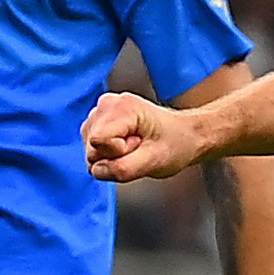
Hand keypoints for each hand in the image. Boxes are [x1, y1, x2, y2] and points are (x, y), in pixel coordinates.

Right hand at [84, 91, 211, 183]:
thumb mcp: (154, 161)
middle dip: (114, 157)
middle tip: (139, 148)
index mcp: (122, 107)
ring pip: (90, 151)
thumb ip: (123, 168)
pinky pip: (92, 150)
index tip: (139, 147)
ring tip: (136, 147)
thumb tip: (97, 170)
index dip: (117, 153)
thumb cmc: (176, 144)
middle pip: (91, 147)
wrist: (183, 136)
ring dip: (112, 156)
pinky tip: (127, 145)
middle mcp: (106, 104)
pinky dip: (109, 154)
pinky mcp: (97, 122)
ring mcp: (100, 112)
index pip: (98, 142)